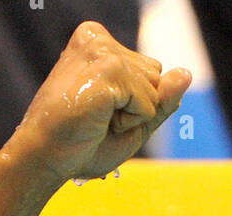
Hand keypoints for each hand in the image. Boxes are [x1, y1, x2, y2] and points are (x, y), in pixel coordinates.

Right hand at [9, 21, 191, 183]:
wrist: (45, 160)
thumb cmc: (80, 145)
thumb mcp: (130, 123)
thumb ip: (160, 100)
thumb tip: (186, 74)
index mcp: (97, 43)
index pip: (150, 72)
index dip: (134, 106)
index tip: (97, 113)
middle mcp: (98, 39)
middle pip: (156, 76)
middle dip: (137, 108)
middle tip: (96, 119)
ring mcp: (102, 51)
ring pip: (154, 89)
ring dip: (131, 117)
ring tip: (95, 120)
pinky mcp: (107, 68)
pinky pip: (147, 103)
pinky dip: (129, 122)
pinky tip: (98, 121)